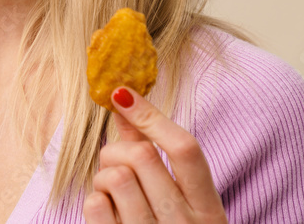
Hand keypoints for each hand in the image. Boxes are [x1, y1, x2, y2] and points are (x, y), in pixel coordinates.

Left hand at [83, 87, 227, 222]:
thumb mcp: (185, 203)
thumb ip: (155, 154)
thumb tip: (125, 104)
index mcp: (209, 209)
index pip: (185, 148)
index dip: (151, 115)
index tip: (122, 94)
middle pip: (142, 156)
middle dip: (118, 149)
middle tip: (117, 162)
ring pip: (115, 177)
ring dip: (104, 175)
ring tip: (113, 190)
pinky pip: (95, 205)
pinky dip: (94, 200)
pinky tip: (106, 210)